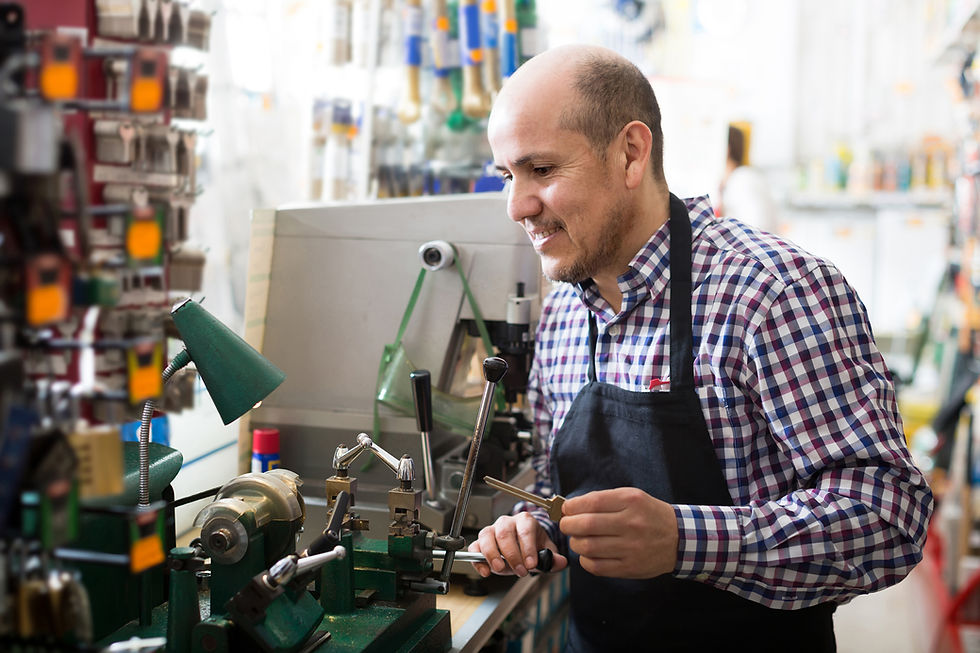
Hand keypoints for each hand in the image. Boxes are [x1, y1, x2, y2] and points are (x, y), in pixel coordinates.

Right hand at [468, 512, 567, 577]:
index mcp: (525, 521)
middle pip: (504, 533)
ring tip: (500, 569)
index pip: (525, 530)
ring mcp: (492, 530)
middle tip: (521, 571)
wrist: (523, 547)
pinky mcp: (481, 542)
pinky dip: (477, 560)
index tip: (532, 564)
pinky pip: (474, 548)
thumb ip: (553, 557)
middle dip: (512, 555)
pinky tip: (486, 571)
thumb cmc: (533, 545)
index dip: (527, 548)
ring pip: (486, 536)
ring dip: (492, 554)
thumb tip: (560, 562)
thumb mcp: (546, 551)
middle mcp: (507, 522)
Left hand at [559, 487, 677, 578]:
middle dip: (568, 525)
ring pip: (587, 547)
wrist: (680, 539)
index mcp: (631, 501)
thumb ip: (603, 500)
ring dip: (576, 543)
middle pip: (585, 525)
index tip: (566, 509)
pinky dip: (585, 560)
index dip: (572, 506)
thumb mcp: (632, 496)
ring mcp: (631, 548)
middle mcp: (631, 524)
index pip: (591, 503)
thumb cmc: (649, 515)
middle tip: (567, 525)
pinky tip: (589, 554)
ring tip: (578, 539)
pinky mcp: (630, 567)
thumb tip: (571, 507)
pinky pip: (596, 566)